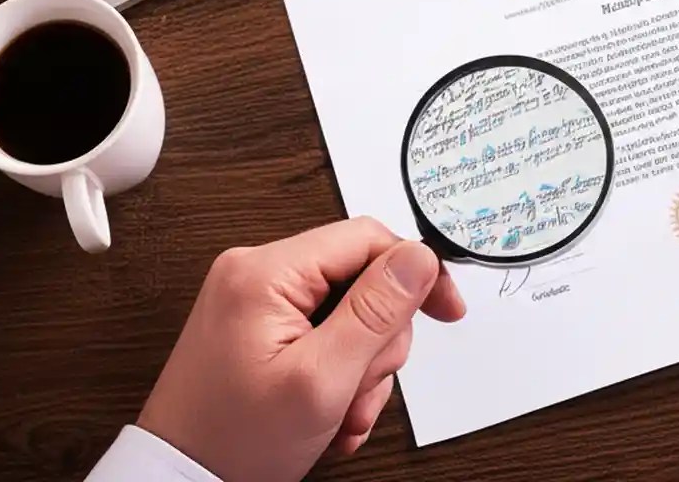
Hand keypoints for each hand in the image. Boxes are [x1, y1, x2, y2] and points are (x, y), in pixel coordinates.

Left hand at [136, 218, 465, 481]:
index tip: (447, 310)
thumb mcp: (321, 380)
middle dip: (377, 342)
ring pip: (353, 314)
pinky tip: (330, 411)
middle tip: (360, 388)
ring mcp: (258, 302)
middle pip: (363, 279)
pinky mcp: (261, 327)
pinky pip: (328, 334)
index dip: (416, 272)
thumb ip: (375, 312)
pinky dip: (340, 375)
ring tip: (341, 411)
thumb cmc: (232, 441)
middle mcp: (258, 275)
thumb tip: (418, 256)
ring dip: (362, 369)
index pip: (367, 238)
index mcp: (266, 272)